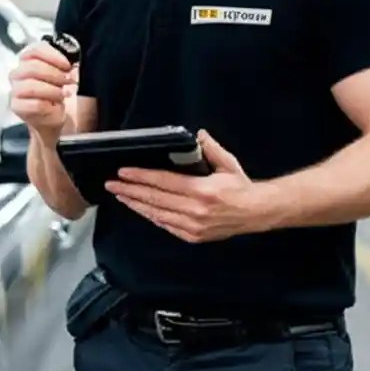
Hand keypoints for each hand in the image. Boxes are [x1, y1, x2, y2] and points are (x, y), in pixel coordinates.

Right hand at [8, 41, 76, 138]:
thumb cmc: (57, 93)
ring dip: (52, 90)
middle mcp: (18, 73)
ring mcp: (15, 90)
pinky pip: (33, 103)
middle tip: (69, 80)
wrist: (53, 116)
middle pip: (32, 67)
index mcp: (28, 60)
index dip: (52, 55)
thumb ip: (67, 67)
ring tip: (63, 94)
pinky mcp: (16, 106)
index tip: (67, 64)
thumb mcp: (64, 76)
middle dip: (54, 74)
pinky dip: (48, 104)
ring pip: (31, 86)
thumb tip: (73, 68)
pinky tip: (55, 104)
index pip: (34, 50)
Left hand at [104, 130, 275, 242]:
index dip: (140, 177)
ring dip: (136, 204)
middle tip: (112, 184)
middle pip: (155, 199)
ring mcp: (193, 226)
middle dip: (130, 191)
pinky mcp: (193, 236)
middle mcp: (195, 210)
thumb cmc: (241, 186)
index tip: (123, 173)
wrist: (257, 213)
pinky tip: (141, 209)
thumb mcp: (228, 163)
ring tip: (121, 196)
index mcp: (202, 191)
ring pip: (156, 214)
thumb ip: (211, 148)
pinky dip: (151, 217)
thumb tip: (198, 134)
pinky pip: (166, 226)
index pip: (163, 182)